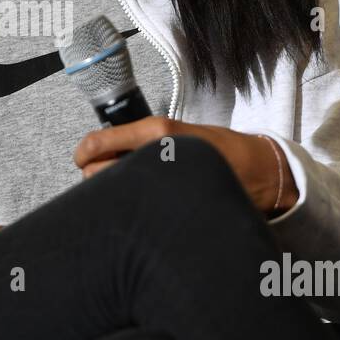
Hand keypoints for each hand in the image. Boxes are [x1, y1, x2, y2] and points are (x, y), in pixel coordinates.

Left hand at [73, 117, 297, 215]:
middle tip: (105, 179)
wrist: (258, 170)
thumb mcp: (178, 134)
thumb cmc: (216, 151)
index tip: (81, 160)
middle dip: (94, 177)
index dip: (83, 153)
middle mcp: (157, 151)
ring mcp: (163, 177)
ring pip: (113, 192)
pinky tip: (140, 207)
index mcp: (156, 131)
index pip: (99, 141)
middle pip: (97, 171)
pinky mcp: (172, 201)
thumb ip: (144, 142)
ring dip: (111, 194)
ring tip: (126, 193)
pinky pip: (135, 209)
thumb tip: (104, 155)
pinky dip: (129, 208)